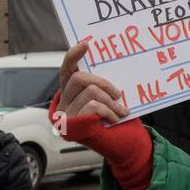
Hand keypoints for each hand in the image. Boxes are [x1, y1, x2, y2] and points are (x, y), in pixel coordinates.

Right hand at [51, 39, 153, 189]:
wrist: (125, 145)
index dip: (74, 55)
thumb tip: (107, 60)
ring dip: (112, 102)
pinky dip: (110, 112)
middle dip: (104, 84)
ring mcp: (66, 116)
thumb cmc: (118, 120)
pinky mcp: (72, 126)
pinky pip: (94, 107)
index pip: (67, 68)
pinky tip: (115, 119)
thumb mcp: (110, 98)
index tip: (86, 43)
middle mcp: (64, 103)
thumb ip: (102, 84)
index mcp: (72, 92)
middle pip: (80, 78)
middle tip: (118, 94)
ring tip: (121, 111)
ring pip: (91, 93)